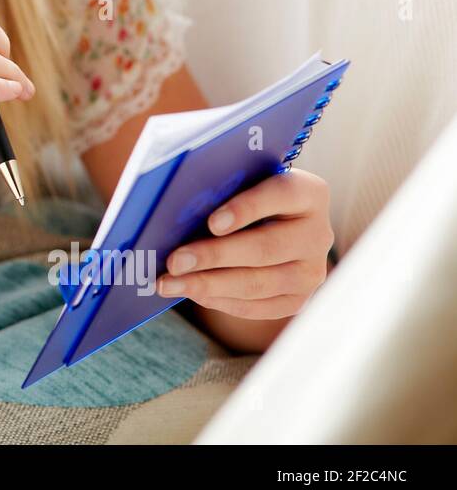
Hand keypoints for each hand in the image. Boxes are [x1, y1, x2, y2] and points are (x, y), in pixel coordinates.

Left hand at [156, 167, 333, 319]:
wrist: (272, 224)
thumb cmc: (245, 194)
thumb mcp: (242, 182)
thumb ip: (222, 188)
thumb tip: (177, 210)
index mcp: (308, 193)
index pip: (281, 195)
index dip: (246, 208)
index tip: (212, 223)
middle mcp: (318, 233)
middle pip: (265, 248)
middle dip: (214, 256)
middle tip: (175, 262)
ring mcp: (312, 271)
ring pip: (259, 283)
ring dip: (209, 285)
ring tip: (171, 284)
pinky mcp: (299, 299)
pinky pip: (258, 307)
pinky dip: (221, 301)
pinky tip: (192, 293)